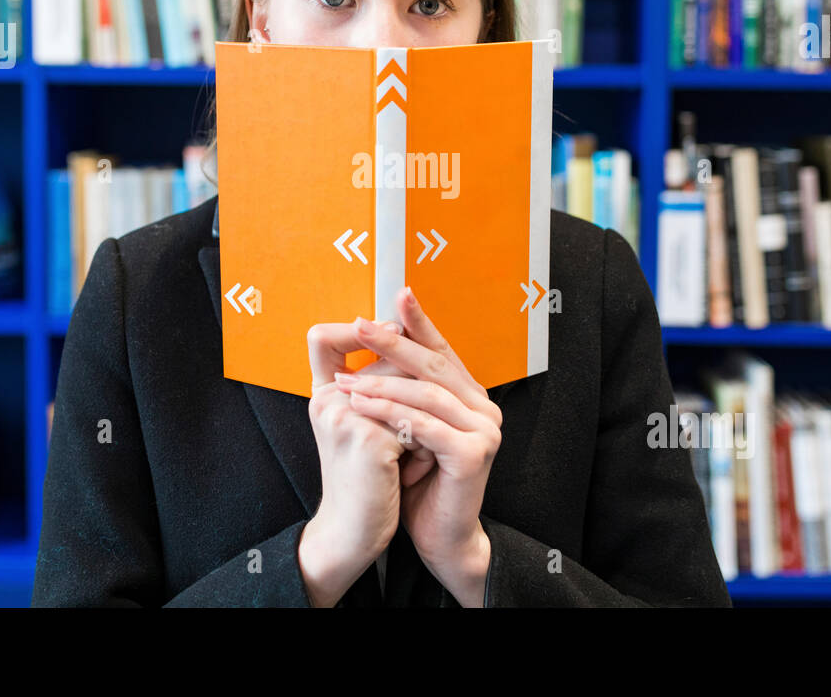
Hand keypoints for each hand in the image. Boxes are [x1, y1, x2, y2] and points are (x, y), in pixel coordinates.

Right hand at [298, 319, 408, 606]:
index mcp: (323, 394)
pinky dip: (424, 447)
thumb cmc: (366, 481)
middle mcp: (328, 400)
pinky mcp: (369, 441)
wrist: (353, 534)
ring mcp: (346, 418)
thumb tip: (410, 346)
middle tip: (425, 416)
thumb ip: (376, 391)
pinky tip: (418, 469)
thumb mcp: (363, 428)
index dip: (354, 327)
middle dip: (416, 388)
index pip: (321, 337)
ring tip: (423, 447)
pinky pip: (416, 423)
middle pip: (384, 359)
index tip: (391, 328)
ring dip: (424, 418)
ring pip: (407, 389)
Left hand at [334, 286, 500, 606]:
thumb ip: (402, 395)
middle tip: (359, 325)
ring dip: (381, 382)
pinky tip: (362, 407)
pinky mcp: (474, 454)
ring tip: (345, 380)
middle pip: (434, 366)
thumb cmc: (420, 484)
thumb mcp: (408, 430)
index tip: (398, 293)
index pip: (442, 351)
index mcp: (471, 396)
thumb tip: (370, 350)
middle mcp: (485, 407)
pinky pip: (425, 425)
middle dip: (393, 343)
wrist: (439, 538)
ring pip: (427, 394)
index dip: (420, 322)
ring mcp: (485, 430)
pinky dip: (391, 413)